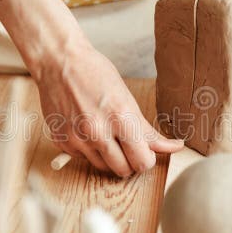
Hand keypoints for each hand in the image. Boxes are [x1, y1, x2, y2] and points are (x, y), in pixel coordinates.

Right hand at [36, 38, 182, 176]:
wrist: (58, 62)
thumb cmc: (94, 73)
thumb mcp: (127, 98)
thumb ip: (146, 129)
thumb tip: (173, 146)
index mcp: (120, 117)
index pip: (143, 161)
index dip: (147, 158)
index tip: (145, 151)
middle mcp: (97, 131)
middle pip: (124, 170)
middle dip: (129, 161)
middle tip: (128, 145)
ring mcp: (78, 139)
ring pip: (103, 168)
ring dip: (109, 157)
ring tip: (106, 134)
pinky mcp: (62, 142)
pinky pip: (84, 159)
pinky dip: (89, 149)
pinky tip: (88, 129)